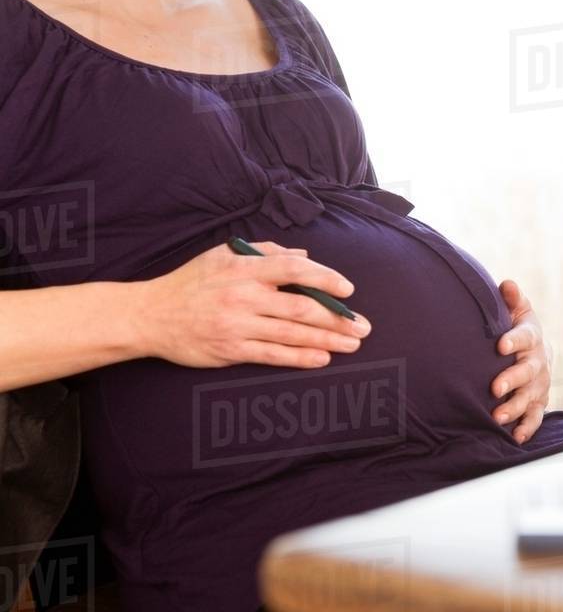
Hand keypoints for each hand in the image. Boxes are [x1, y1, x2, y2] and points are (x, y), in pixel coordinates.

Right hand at [131, 241, 370, 368]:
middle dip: (338, 318)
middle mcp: (243, 296)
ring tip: (352, 344)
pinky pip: (273, 355)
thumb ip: (265, 253)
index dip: (326, 279)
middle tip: (363, 326)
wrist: (150, 315)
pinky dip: (301, 357)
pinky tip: (322, 358)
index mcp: (244, 269)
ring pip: (292, 334)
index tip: (348, 290)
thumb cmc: (191, 282)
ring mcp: (237, 325)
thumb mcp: (223, 256)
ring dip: (328, 340)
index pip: (295, 270)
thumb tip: (303, 256)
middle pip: (301, 308)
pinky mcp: (231, 350)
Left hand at [491, 280, 550, 443]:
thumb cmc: (515, 328)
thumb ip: (512, 300)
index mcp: (531, 337)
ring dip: (515, 407)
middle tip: (495, 388)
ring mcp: (540, 384)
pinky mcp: (539, 402)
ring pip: (531, 397)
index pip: (525, 337)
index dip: (514, 340)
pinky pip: (536, 417)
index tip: (500, 345)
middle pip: (528, 371)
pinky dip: (527, 427)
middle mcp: (538, 361)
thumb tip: (507, 285)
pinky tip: (514, 437)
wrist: (534, 351)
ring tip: (497, 416)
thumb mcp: (516, 310)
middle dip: (513, 380)